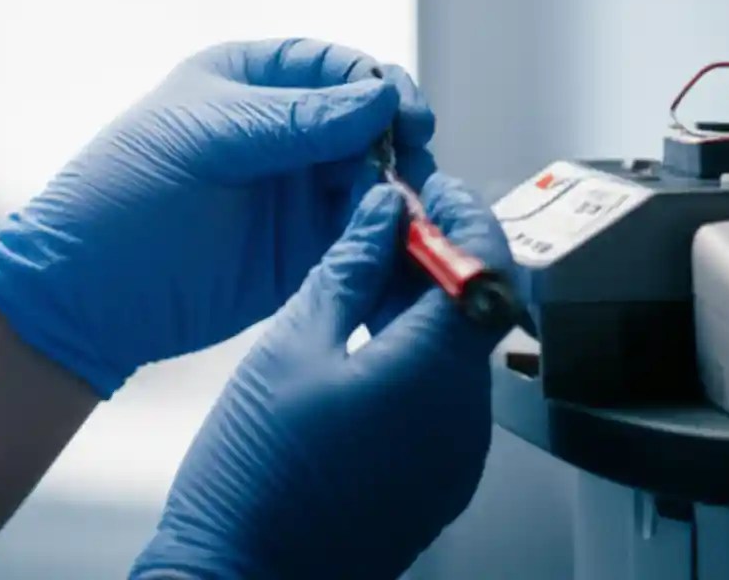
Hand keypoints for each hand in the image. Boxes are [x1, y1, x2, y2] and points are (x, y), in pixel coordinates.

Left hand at [0, 38, 434, 396]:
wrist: (87, 294)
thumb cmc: (123, 194)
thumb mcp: (206, 140)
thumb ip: (295, 121)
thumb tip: (381, 96)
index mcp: (252, 81)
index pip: (338, 68)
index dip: (378, 85)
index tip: (402, 114)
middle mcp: (284, 132)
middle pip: (370, 123)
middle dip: (399, 140)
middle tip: (413, 166)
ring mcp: (296, 191)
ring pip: (376, 178)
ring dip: (400, 190)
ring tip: (406, 211)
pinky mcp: (305, 249)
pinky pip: (364, 232)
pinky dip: (388, 235)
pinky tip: (398, 244)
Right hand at [131, 174, 511, 579]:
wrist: (243, 577)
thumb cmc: (255, 475)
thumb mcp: (291, 345)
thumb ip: (346, 269)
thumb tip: (380, 214)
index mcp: (433, 372)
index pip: (485, 265)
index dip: (462, 215)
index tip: (431, 188)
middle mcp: (463, 417)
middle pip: (477, 308)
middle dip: (438, 257)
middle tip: (385, 225)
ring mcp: (456, 455)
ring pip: (458, 353)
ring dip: (426, 307)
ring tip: (364, 279)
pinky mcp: (438, 480)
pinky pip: (443, 398)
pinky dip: (417, 356)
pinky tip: (365, 343)